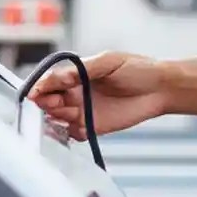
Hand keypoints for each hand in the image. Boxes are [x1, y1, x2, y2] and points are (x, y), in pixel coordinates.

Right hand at [26, 51, 171, 140]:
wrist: (161, 88)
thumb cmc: (138, 69)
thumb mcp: (108, 62)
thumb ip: (81, 70)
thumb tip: (58, 77)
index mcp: (77, 75)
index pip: (50, 81)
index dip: (41, 87)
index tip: (36, 92)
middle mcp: (76, 93)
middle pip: (49, 101)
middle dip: (46, 103)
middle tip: (53, 103)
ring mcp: (84, 110)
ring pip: (58, 118)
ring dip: (57, 117)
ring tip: (69, 112)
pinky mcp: (93, 127)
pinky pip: (73, 134)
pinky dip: (71, 133)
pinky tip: (79, 128)